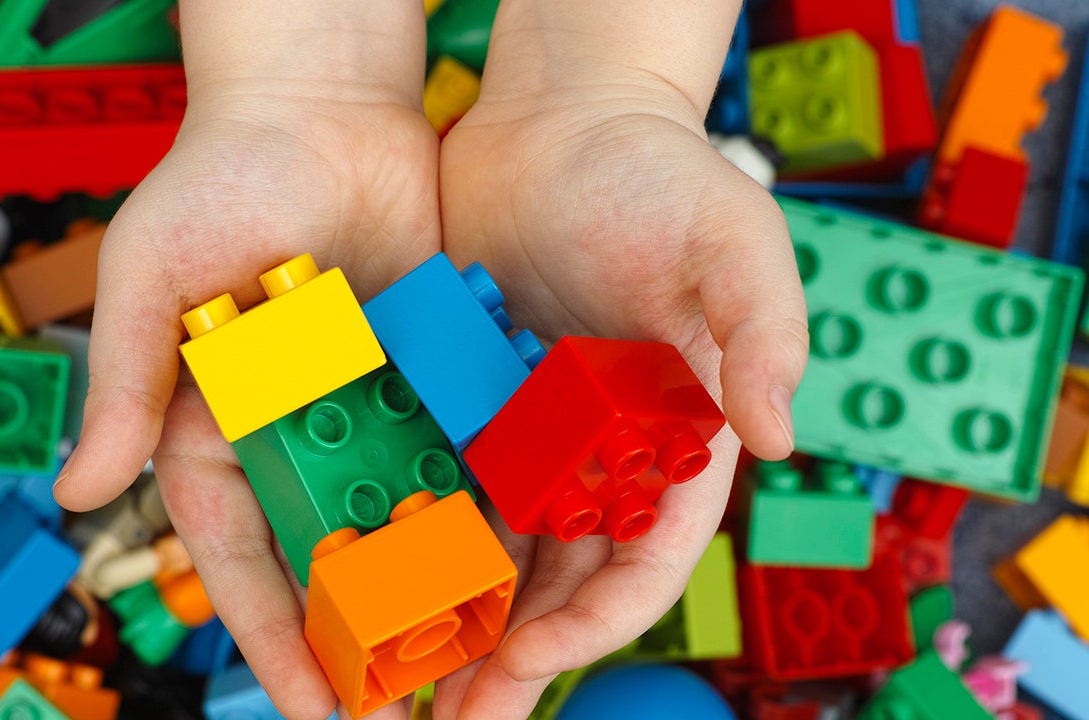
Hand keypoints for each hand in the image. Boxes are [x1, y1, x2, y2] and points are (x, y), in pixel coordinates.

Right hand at [54, 78, 440, 719]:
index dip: (272, 630)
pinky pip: (454, 446)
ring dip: (429, 585)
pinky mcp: (428, 369)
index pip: (240, 550)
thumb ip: (123, 384)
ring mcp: (366, 403)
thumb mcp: (153, 278)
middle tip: (397, 709)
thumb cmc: (220, 177)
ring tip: (468, 659)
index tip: (312, 701)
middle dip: (358, 632)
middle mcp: (296, 428)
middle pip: (327, 552)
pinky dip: (478, 499)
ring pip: (399, 513)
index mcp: (220, 423)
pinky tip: (515, 559)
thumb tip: (77, 495)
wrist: (322, 105)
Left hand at [432, 73, 808, 717]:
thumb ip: (763, 332)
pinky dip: (424, 539)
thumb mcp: (735, 239)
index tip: (529, 659)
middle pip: (564, 582)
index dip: (593, 621)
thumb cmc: (661, 175)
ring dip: (462, 621)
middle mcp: (607, 453)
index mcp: (676, 439)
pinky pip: (450, 483)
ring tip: (408, 685)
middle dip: (517, 657)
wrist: (565, 120)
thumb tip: (779, 439)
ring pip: (500, 552)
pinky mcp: (478, 400)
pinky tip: (376, 582)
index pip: (645, 560)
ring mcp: (539, 433)